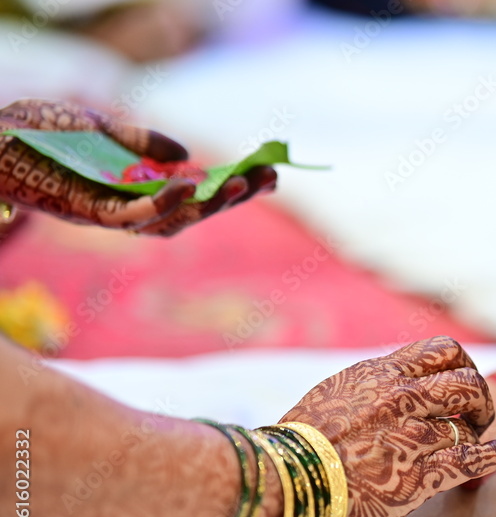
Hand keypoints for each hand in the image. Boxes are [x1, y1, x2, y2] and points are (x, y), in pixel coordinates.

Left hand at [0, 99, 276, 235]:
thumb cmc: (32, 131)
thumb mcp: (96, 124)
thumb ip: (139, 140)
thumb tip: (185, 155)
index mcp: (132, 189)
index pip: (192, 195)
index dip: (229, 188)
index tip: (266, 173)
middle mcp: (124, 209)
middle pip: (191, 213)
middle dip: (232, 198)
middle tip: (271, 178)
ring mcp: (107, 214)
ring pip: (171, 221)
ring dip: (208, 205)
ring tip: (242, 183)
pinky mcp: (87, 213)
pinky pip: (134, 216)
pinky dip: (165, 204)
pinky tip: (191, 185)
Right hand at [281, 336, 495, 516]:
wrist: (281, 482)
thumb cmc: (298, 445)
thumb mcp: (334, 395)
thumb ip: (370, 387)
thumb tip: (392, 384)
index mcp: (379, 374)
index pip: (441, 350)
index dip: (462, 366)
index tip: (460, 384)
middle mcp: (400, 397)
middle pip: (467, 381)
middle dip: (480, 397)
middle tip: (477, 415)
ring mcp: (411, 434)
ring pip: (470, 419)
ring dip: (480, 429)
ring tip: (477, 439)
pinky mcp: (419, 475)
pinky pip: (473, 459)